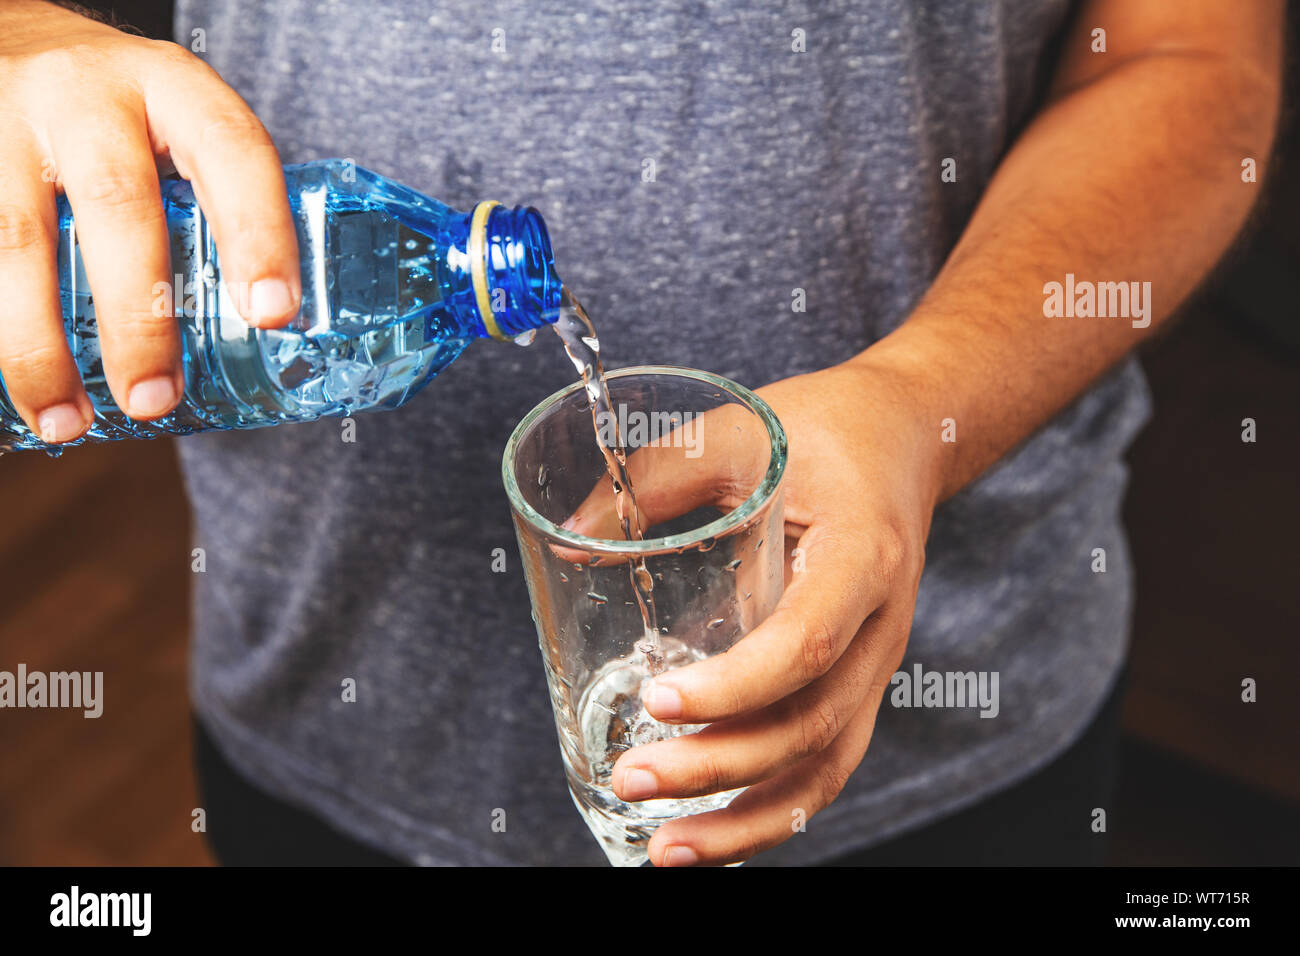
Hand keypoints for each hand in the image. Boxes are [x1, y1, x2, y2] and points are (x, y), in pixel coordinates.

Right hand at [0, 0, 298, 442]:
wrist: (4, 36)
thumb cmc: (116, 114)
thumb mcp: (173, 126)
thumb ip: (209, 204)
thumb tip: (263, 335)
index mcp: (171, 87)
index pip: (232, 152)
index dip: (257, 232)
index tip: (272, 314)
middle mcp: (85, 93)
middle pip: (118, 204)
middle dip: (137, 315)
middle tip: (155, 400)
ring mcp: (3, 119)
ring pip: (13, 239)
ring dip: (37, 346)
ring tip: (65, 422)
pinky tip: (11, 389)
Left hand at [607, 356, 943, 865]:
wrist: (903, 439)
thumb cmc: (820, 431)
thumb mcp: (739, 430)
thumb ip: (655, 478)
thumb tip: (568, 537)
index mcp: (862, 555)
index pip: (807, 645)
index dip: (734, 687)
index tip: (656, 701)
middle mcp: (882, 626)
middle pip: (810, 726)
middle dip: (718, 768)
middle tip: (631, 775)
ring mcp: (877, 666)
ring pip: (825, 769)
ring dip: (744, 820)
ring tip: (662, 850)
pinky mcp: (858, 685)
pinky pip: (824, 766)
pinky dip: (769, 813)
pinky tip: (710, 835)